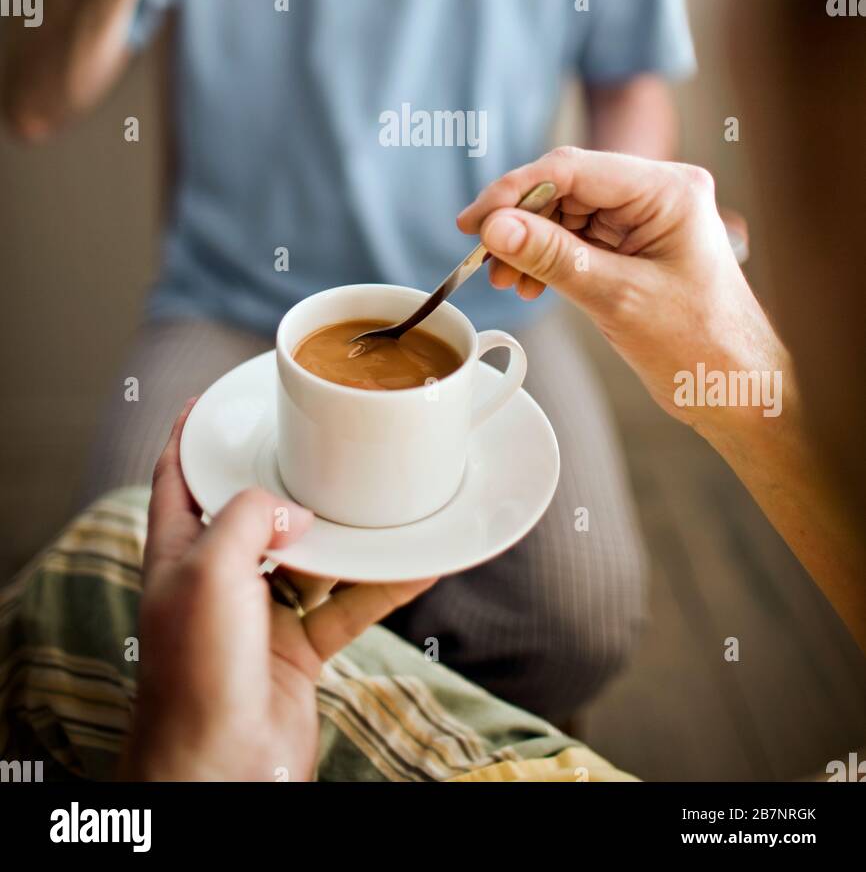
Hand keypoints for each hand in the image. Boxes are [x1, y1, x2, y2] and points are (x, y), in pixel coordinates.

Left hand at [118, 403, 435, 781]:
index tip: (212, 401)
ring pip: (309, 558)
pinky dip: (382, 586)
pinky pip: (347, 606)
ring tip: (381, 494)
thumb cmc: (196, 676)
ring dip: (344, 533)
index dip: (191, 437)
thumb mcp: (210, 570)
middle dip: (284, 480)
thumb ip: (248, 516)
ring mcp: (258, 617)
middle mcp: (216, 581)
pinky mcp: (297, 652)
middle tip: (323, 441)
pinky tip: (416, 563)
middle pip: (252, 514)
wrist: (221, 769)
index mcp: (178, 554)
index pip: (177, 479)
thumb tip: (294, 508)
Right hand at [458, 146, 786, 428]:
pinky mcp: (635, 243)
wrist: (739, 389)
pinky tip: (528, 281)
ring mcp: (647, 217)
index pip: (573, 168)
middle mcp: (659, 192)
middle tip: (485, 256)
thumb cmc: (702, 346)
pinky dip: (547, 257)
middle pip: (566, 186)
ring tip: (506, 278)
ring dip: (529, 242)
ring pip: (566, 212)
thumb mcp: (617, 298)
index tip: (474, 221)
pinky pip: (578, 236)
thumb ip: (552, 257)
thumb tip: (496, 227)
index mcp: (669, 189)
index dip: (515, 191)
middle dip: (519, 221)